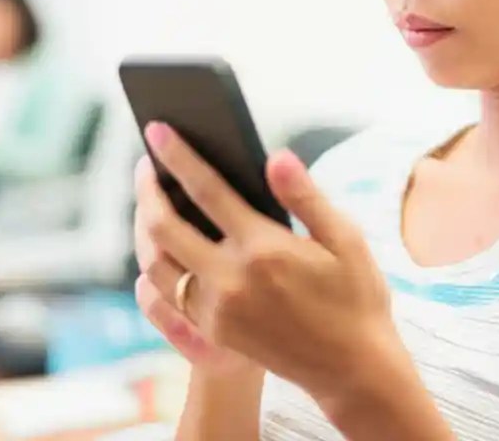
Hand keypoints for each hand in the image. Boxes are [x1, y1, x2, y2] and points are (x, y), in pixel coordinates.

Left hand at [136, 122, 403, 407]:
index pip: (207, 190)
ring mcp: (217, 310)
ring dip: (144, 228)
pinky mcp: (213, 331)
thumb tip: (275, 157)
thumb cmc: (355, 297)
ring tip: (148, 201)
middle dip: (147, 190)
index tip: (156, 128)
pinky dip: (156, 265)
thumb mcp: (345, 240)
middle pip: (164, 226)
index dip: (177, 156)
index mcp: (264, 249)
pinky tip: (161, 246)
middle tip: (144, 163)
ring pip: (157, 263)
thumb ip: (305, 196)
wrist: (353, 370)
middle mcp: (231, 280)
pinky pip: (167, 294)